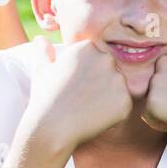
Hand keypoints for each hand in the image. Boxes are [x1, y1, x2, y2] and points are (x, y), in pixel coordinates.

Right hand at [23, 37, 132, 151]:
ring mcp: (118, 80)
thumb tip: (40, 39)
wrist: (51, 128)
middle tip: (81, 98)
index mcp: (87, 47)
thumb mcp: (41, 71)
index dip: (85, 73)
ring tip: (87, 108)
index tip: (74, 84)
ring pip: (118, 88)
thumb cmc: (44, 99)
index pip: (96, 57)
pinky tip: (96, 117)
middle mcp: (106, 59)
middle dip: (100, 83)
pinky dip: (114, 113)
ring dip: (108, 97)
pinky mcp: (126, 100)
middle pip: (110, 70)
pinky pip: (124, 105)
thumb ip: (45, 52)